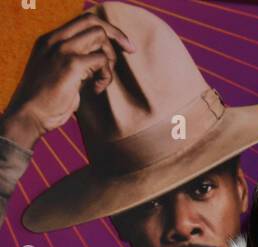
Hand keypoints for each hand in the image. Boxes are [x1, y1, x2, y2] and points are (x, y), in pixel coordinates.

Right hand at [0, 14, 134, 148]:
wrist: (29, 116)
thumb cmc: (45, 102)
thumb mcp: (58, 74)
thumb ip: (75, 62)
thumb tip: (100, 59)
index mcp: (50, 39)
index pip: (83, 20)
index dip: (107, 29)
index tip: (123, 43)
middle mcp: (55, 39)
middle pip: (94, 22)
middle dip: (117, 36)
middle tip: (130, 52)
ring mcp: (62, 49)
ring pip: (100, 37)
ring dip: (110, 60)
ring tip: (102, 81)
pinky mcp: (71, 64)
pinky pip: (102, 60)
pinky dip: (106, 76)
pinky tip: (97, 90)